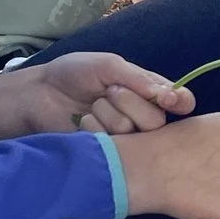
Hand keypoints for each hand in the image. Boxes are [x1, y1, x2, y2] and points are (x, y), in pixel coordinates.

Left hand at [9, 52, 194, 133]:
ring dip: (109, 113)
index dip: (180, 101)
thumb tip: (166, 95)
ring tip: (92, 106)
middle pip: (157, 121)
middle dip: (131, 102)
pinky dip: (95, 129)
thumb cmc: (74, 74)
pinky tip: (83, 123)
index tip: (169, 100)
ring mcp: (124, 137)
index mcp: (148, 92)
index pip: (180, 101)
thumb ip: (138, 79)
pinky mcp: (106, 153)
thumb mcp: (107, 65)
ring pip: (133, 133)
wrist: (40, 93)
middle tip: (109, 91)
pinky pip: (113, 146)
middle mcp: (141, 116)